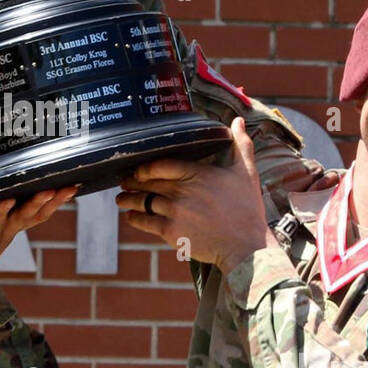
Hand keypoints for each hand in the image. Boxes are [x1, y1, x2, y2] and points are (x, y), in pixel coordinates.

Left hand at [0, 187, 77, 289]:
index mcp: (12, 224)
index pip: (39, 211)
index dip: (56, 200)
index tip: (72, 186)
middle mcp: (10, 229)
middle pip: (38, 213)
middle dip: (55, 200)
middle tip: (69, 187)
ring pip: (21, 217)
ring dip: (34, 204)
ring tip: (46, 190)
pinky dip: (1, 211)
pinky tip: (7, 199)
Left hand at [115, 120, 276, 273]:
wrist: (245, 246)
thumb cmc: (247, 209)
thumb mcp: (247, 173)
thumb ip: (240, 145)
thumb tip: (238, 121)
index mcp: (198, 173)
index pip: (162, 164)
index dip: (146, 167)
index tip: (139, 169)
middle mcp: (182, 190)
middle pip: (149, 182)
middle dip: (133, 182)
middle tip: (124, 181)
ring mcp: (175, 211)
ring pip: (143, 201)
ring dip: (128, 199)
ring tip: (121, 199)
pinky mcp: (171, 232)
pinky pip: (146, 222)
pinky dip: (135, 218)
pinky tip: (131, 216)